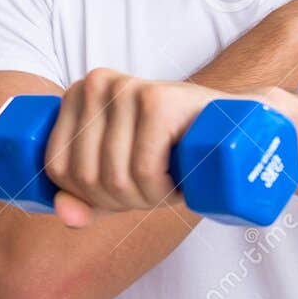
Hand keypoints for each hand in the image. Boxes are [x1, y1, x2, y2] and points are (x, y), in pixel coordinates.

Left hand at [42, 69, 224, 227]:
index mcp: (75, 94)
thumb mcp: (124, 169)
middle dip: (124, 202)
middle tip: (158, 192)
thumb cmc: (177, 144)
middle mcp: (95, 84)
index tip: (130, 192)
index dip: (91, 198)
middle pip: (88, 176)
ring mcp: (127, 88)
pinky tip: (179, 185)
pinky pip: (143, 169)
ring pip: (116, 177)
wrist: (238, 118)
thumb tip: (65, 214)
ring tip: (172, 188)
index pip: (59, 168)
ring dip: (148, 200)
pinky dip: (161, 191)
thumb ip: (85, 194)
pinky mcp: (159, 99)